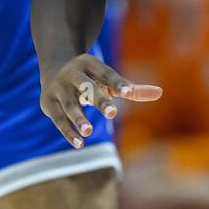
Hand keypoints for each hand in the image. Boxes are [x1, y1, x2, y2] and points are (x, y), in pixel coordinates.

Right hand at [40, 55, 161, 147]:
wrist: (53, 69)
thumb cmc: (91, 79)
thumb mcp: (109, 80)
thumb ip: (133, 89)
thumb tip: (160, 93)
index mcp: (90, 64)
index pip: (105, 74)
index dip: (117, 82)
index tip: (128, 92)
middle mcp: (72, 74)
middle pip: (86, 87)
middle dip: (98, 99)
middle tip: (112, 113)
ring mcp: (58, 88)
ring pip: (69, 105)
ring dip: (78, 118)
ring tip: (89, 131)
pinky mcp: (48, 104)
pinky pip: (58, 120)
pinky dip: (68, 132)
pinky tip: (80, 144)